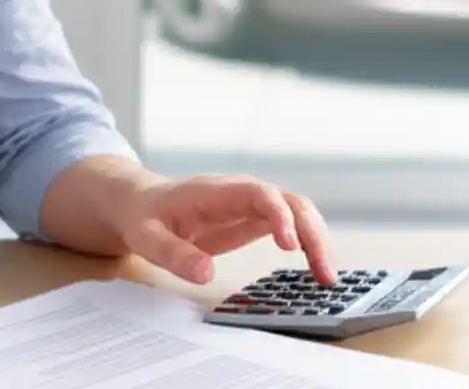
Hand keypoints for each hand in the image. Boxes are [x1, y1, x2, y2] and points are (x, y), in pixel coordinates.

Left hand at [114, 175, 336, 285]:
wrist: (141, 203)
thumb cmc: (145, 216)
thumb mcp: (147, 237)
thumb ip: (174, 254)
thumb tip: (205, 275)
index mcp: (218, 191)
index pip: (261, 194)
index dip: (279, 216)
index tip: (288, 246)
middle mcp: (244, 193)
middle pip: (292, 203)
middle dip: (313, 235)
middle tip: (324, 272)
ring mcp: (253, 205)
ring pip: (300, 214)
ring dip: (318, 242)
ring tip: (327, 277)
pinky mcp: (256, 220)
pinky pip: (293, 228)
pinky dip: (309, 246)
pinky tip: (317, 269)